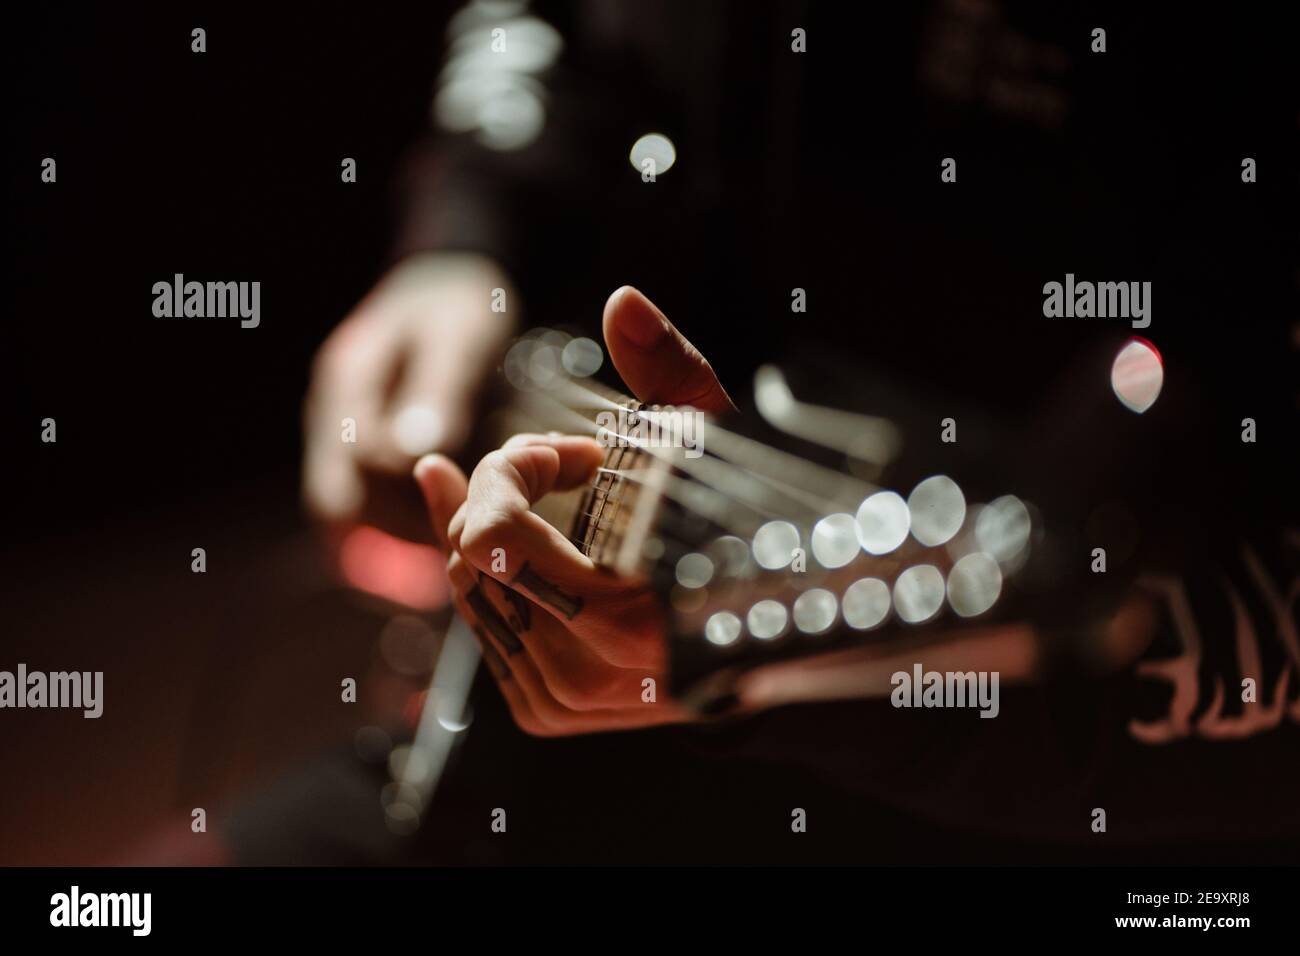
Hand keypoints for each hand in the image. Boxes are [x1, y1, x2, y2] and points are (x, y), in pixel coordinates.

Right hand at [303, 252, 514, 541]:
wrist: (445, 279)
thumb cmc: (460, 305)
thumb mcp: (459, 338)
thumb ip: (437, 390)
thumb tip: (412, 451)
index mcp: (350, 381)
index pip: (362, 464)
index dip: (410, 498)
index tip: (466, 514)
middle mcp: (331, 411)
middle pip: (337, 500)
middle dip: (392, 533)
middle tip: (452, 553)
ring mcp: (336, 429)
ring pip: (343, 508)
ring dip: (388, 536)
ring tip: (447, 553)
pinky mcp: (355, 444)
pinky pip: (357, 502)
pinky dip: (386, 530)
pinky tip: (428, 543)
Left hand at [414, 286, 731, 734]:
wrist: (777, 639)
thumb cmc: (752, 531)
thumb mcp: (720, 449)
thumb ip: (672, 373)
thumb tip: (622, 300)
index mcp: (629, 623)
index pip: (492, 536)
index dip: (514, 470)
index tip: (576, 450)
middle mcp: (586, 679)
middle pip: (469, 557)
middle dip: (503, 488)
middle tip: (565, 460)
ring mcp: (563, 706)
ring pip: (466, 590)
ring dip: (492, 520)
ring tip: (543, 480)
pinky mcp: (547, 713)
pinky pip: (476, 627)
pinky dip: (477, 563)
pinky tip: (479, 502)